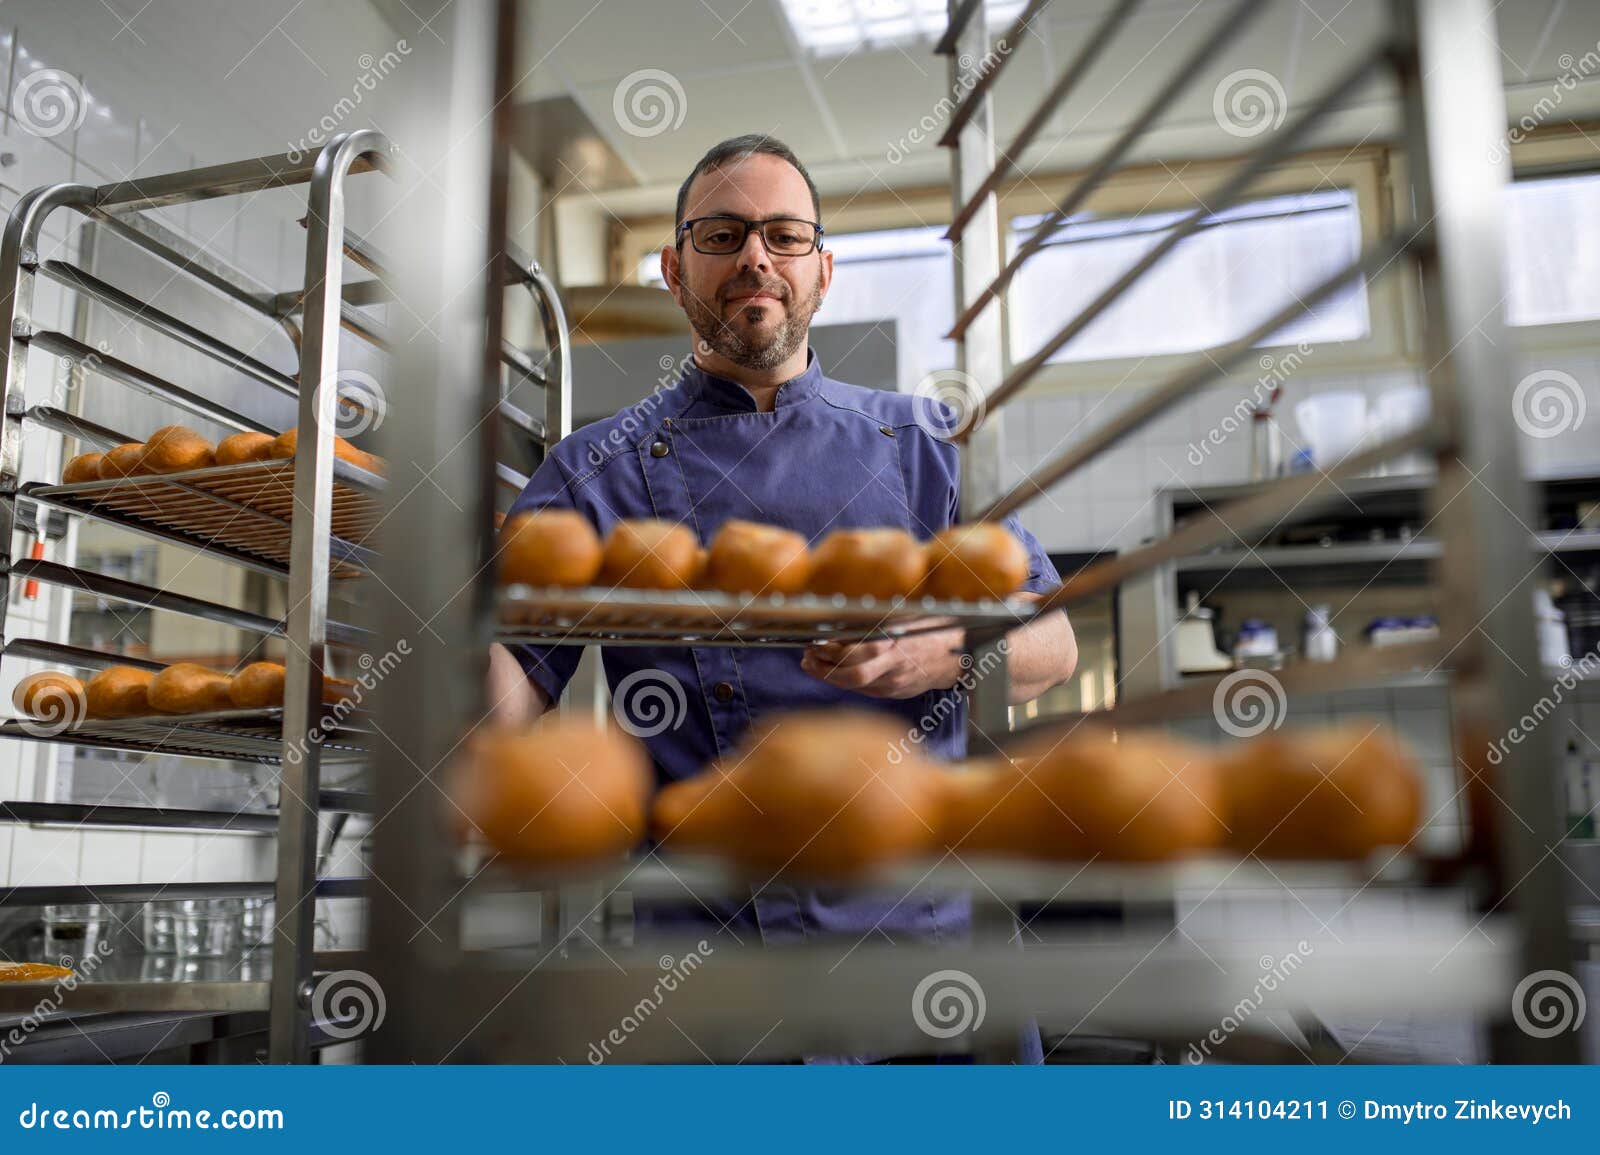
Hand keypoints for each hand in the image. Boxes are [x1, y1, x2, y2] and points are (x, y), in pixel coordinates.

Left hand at [799, 622, 964, 698]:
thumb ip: (879, 618)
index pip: (860, 651)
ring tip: (812, 665)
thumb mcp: (906, 615)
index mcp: (899, 640)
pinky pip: (863, 689)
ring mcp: (896, 681)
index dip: (833, 650)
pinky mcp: (894, 691)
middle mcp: (897, 664)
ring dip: (829, 676)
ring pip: (856, 685)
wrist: (953, 656)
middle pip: (855, 674)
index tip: (815, 642)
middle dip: (826, 668)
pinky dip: (843, 681)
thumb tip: (841, 615)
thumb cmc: (927, 628)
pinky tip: (830, 672)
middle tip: (809, 657)